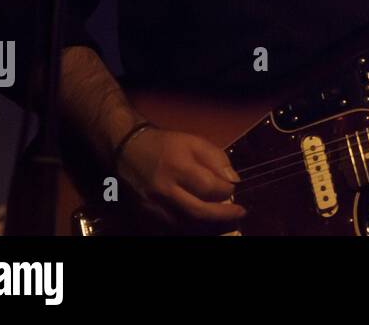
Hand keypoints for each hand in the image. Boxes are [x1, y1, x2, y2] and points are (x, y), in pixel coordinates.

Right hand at [116, 127, 246, 227]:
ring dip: (207, 224)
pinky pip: (171, 227)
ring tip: (222, 218)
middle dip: (222, 215)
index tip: (233, 188)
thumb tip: (233, 180)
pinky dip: (189, 226)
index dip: (226, 191)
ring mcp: (152, 205)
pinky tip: (201, 221)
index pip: (209, 187)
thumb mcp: (194, 141)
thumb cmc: (165, 144)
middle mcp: (164, 189)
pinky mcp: (145, 214)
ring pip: (185, 224)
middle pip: (197, 211)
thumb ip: (217, 159)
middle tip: (239, 214)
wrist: (128, 150)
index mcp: (178, 167)